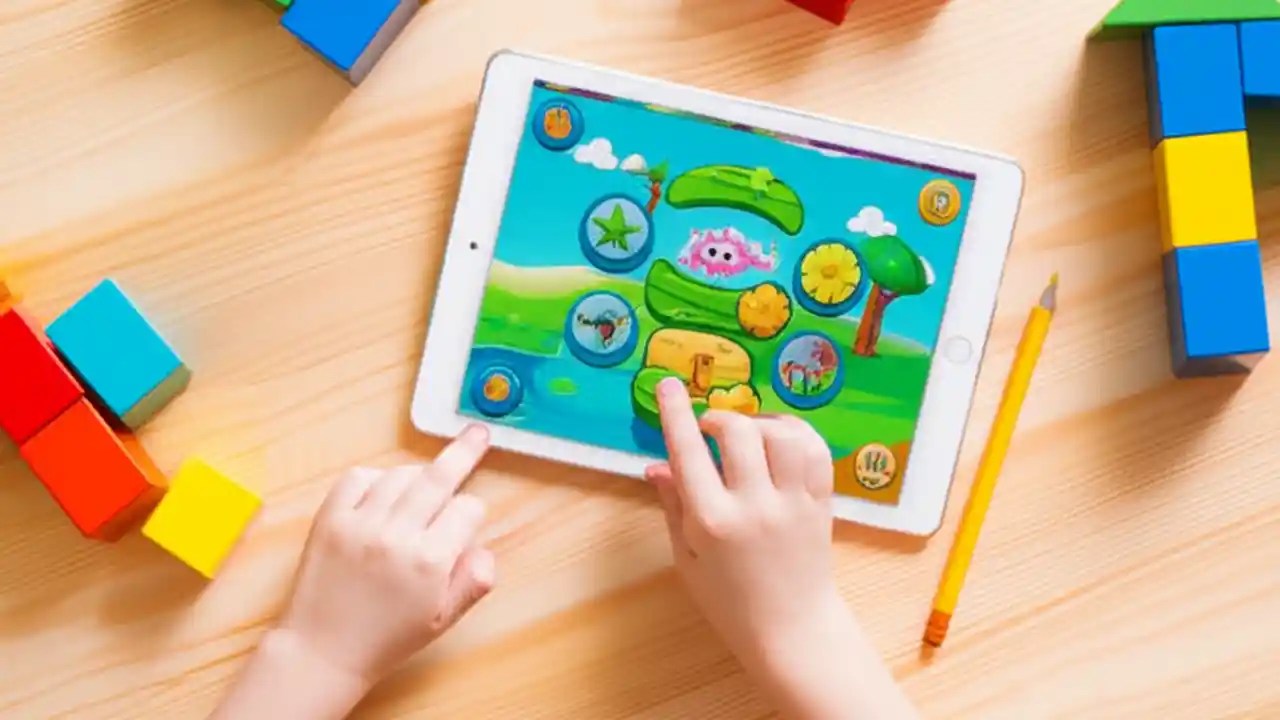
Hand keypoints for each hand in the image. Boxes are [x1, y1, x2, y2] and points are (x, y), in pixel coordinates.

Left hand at [275, 424, 495, 685]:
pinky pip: (359, 477)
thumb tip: (485, 548)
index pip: (468, 509)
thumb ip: (473, 581)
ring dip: (418, 476)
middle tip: (477, 434)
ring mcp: (360, 523)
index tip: (465, 525)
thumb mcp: (443, 620)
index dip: (472, 514)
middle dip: (464, 453)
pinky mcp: (329, 519)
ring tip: (422, 490)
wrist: (322, 651)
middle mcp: (397, 535)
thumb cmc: (386, 638)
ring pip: (401, 475)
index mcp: (430, 561)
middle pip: (439, 477)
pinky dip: (375, 478)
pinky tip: (382, 495)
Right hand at [648, 378, 916, 719]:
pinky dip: (797, 434)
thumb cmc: (729, 601)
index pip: (689, 453)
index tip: (668, 384)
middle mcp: (755, 507)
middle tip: (710, 428)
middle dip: (719, 418)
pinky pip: (816, 450)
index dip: (676, 413)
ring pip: (783, 434)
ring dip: (761, 423)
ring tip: (749, 435)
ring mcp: (793, 504)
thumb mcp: (687, 558)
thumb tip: (657, 464)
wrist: (791, 631)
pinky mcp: (822, 503)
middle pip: (740, 433)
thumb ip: (674, 506)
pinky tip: (781, 441)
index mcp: (712, 522)